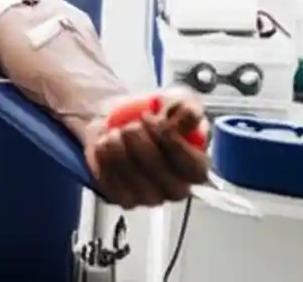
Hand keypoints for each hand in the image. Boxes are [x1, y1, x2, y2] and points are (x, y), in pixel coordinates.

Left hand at [84, 88, 211, 208]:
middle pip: (161, 173)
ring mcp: (151, 197)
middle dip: (140, 142)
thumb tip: (191, 115)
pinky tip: (106, 146)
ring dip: (120, 149)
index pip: (193, 167)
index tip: (149, 118)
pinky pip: (113, 185)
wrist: (118, 121)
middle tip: (131, 126)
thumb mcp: (174, 103)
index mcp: (197, 167)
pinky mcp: (125, 199)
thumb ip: (186, 109)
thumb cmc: (153, 116)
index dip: (170, 141)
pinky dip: (105, 161)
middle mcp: (177, 188)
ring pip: (134, 179)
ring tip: (116, 132)